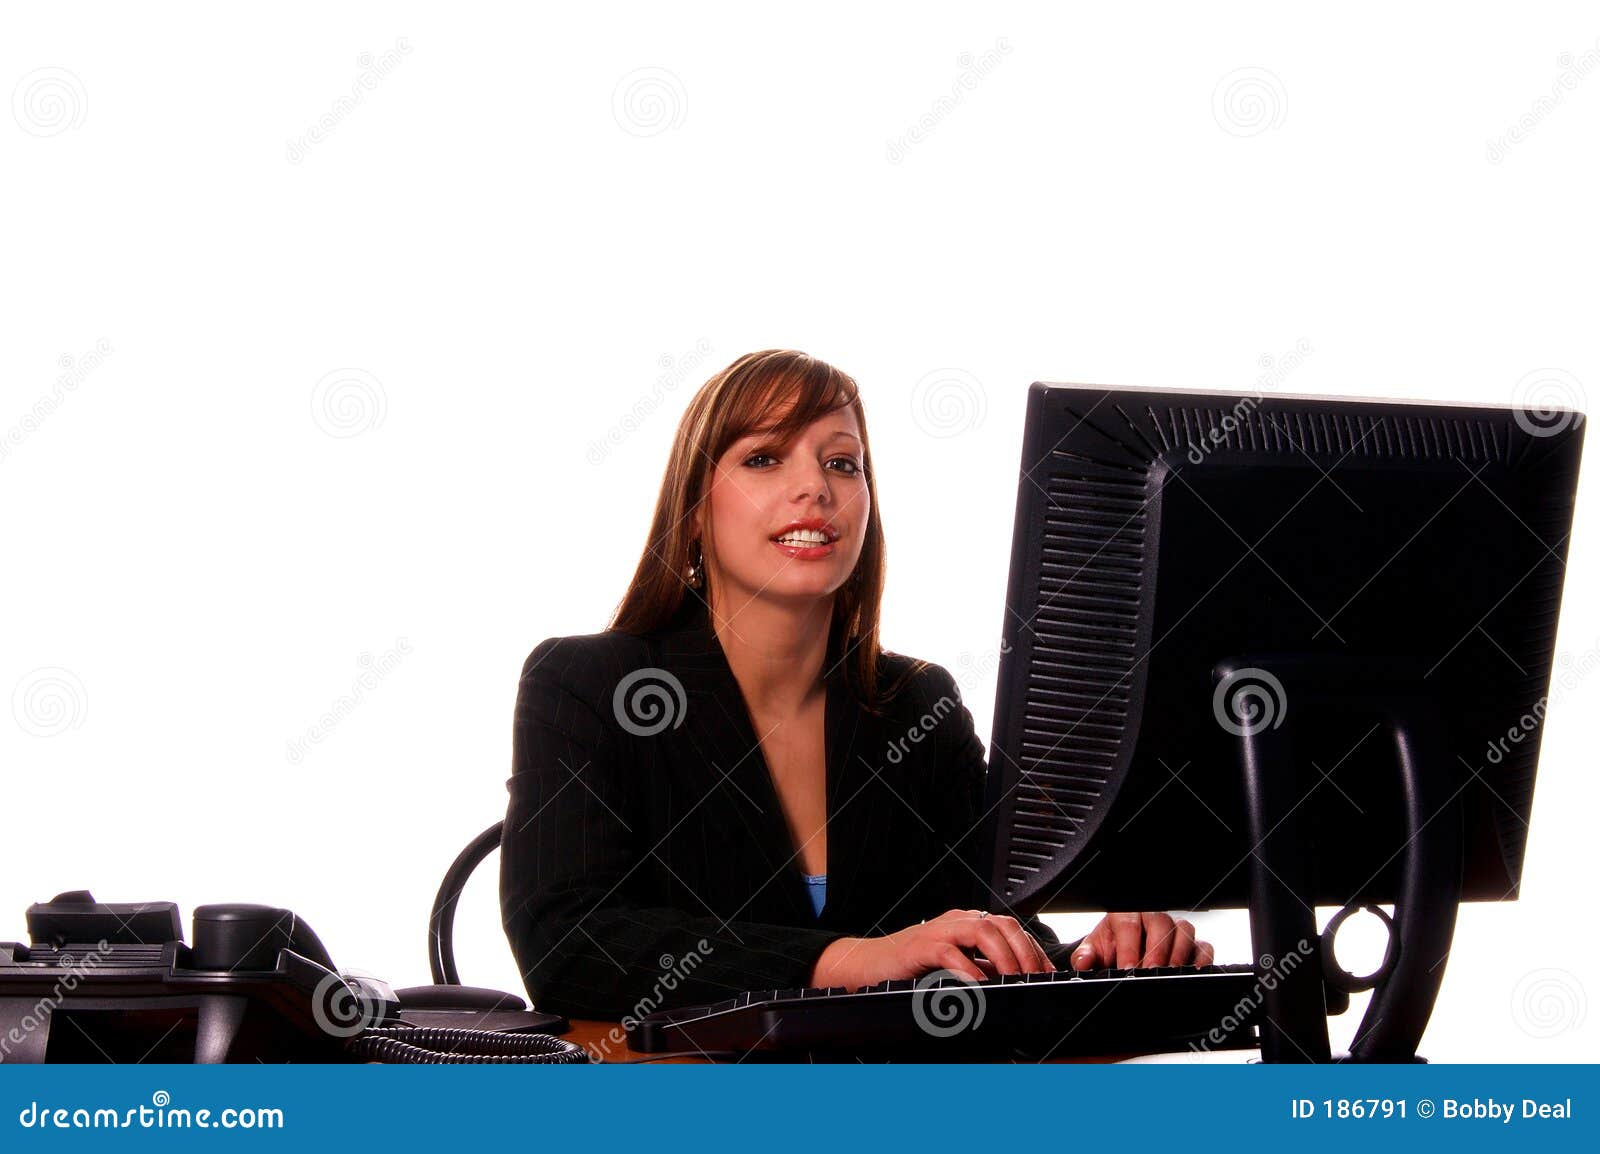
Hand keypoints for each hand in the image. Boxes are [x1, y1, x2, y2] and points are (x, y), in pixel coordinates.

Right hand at [809, 908, 1054, 989]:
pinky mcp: (921, 946)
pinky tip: (979, 984)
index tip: (1046, 974)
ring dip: (1003, 956)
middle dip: (1024, 951)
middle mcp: (957, 921)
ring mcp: (939, 930)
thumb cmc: (910, 966)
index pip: (1011, 928)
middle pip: (1002, 924)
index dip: (1032, 949)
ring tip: (1013, 980)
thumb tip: (1013, 982)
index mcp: (968, 924)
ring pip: (982, 930)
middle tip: (1034, 978)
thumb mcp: (954, 965)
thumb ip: (980, 968)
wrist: (868, 964)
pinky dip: (968, 968)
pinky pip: (950, 951)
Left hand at [1069, 911, 1213, 969]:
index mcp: (1125, 914)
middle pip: (1160, 923)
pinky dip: (1200, 961)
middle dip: (1155, 951)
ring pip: (1184, 931)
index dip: (1128, 947)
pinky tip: (1190, 974)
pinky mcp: (1193, 945)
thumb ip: (1085, 956)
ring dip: (1178, 955)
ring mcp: (1174, 930)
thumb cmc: (1111, 949)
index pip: (1128, 924)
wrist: (1123, 955)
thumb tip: (1084, 961)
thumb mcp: (1094, 952)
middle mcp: (1152, 917)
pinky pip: (1204, 947)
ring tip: (1168, 975)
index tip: (1127, 968)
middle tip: (1149, 973)